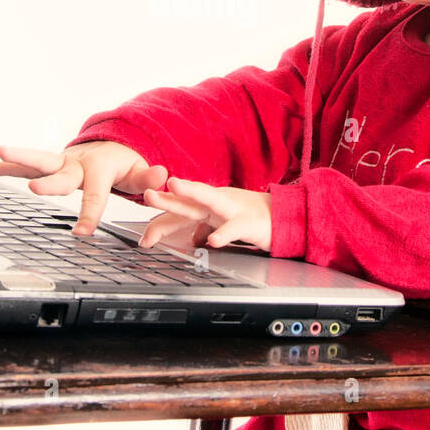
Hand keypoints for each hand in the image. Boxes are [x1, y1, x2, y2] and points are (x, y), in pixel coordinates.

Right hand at [0, 142, 167, 235]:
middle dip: (49, 182)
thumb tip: (162, 175)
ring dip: (18, 159)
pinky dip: (9, 166)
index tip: (82, 234)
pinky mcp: (52, 163)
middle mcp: (77, 164)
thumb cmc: (124, 165)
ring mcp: (62, 162)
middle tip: (35, 188)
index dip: (90, 215)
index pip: (95, 196)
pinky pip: (28, 165)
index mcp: (100, 169)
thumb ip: (150, 178)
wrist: (110, 147)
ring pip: (39, 161)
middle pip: (62, 174)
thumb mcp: (141, 173)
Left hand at [139, 177, 272, 252]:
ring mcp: (232, 209)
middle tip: (147, 194)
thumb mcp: (223, 223)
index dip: (161, 225)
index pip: (180, 213)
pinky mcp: (248, 222)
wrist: (285, 217)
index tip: (144, 239)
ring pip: (208, 200)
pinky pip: (234, 228)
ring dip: (190, 193)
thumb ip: (206, 229)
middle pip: (188, 200)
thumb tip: (192, 239)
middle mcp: (217, 203)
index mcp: (208, 206)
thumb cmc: (253, 219)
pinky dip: (223, 234)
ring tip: (173, 187)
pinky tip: (213, 241)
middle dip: (166, 197)